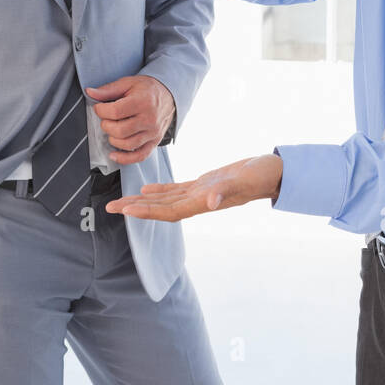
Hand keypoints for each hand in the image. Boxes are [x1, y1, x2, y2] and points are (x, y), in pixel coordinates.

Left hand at [86, 75, 175, 165]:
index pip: (115, 112)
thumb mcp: (128, 83)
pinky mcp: (155, 141)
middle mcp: (150, 119)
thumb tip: (90, 93)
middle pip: (119, 130)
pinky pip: (140, 156)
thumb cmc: (148, 89)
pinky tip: (114, 155)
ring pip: (127, 144)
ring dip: (113, 139)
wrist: (170, 94)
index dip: (100, 111)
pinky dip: (125, 159)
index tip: (99, 108)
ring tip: (112, 130)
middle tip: (106, 119)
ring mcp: (153, 132)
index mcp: (143, 102)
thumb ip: (108, 90)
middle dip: (106, 125)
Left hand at [105, 152, 282, 221]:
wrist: (274, 173)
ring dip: (143, 202)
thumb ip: (226, 191)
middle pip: (161, 208)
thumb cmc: (261, 176)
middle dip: (136, 209)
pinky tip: (147, 189)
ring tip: (121, 202)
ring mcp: (201, 193)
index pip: (169, 211)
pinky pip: (177, 190)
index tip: (125, 210)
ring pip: (166, 200)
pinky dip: (160, 191)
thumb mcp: (244, 181)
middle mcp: (199, 201)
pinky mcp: (205, 184)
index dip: (147, 212)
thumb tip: (210, 202)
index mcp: (204, 202)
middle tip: (110, 208)